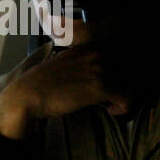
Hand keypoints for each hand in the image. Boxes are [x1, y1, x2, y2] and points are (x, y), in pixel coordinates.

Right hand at [0, 44, 135, 138]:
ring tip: (109, 106)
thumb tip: (100, 79)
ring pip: (131, 83)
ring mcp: (98, 67)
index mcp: (88, 47)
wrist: (28, 95)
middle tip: (110, 99)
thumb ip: (83, 66)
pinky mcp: (99, 85)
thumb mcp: (65, 66)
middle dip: (122, 87)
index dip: (119, 75)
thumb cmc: (43, 86)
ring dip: (123, 98)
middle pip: (129, 70)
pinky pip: (127, 97)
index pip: (122, 56)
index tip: (110, 88)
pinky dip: (123, 107)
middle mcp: (96, 53)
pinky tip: (110, 111)